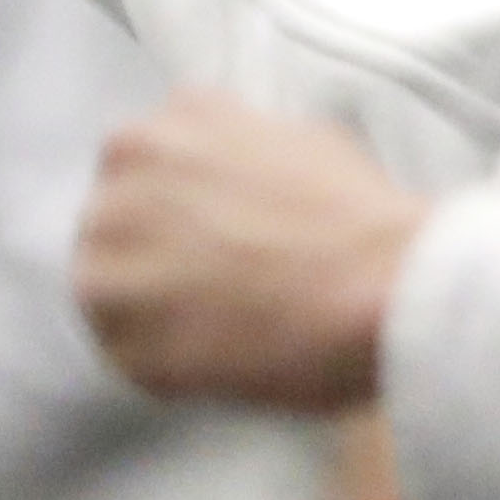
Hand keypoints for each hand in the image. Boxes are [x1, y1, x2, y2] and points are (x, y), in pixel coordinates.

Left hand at [75, 91, 431, 410]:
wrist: (390, 283)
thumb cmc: (363, 220)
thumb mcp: (296, 140)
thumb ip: (238, 150)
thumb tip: (235, 178)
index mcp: (160, 127)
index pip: (142, 178)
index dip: (186, 219)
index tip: (226, 244)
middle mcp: (118, 178)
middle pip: (118, 232)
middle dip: (164, 263)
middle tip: (231, 293)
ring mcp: (109, 256)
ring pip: (112, 297)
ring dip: (160, 319)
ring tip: (235, 331)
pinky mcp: (123, 334)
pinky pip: (134, 360)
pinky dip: (175, 371)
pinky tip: (235, 360)